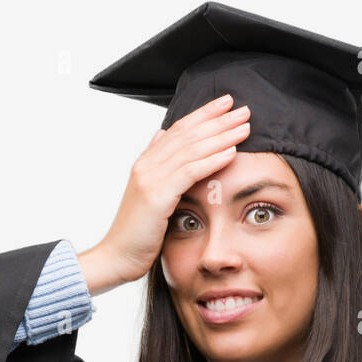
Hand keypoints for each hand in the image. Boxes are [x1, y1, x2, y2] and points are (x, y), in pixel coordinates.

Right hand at [77, 94, 250, 295]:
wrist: (117, 257)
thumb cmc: (137, 234)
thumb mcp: (148, 195)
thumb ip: (157, 166)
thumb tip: (161, 136)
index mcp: (146, 163)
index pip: (178, 130)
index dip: (203, 114)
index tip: (226, 104)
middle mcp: (147, 165)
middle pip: (188, 134)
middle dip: (217, 120)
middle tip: (244, 110)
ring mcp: (150, 179)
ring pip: (191, 149)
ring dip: (221, 136)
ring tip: (244, 126)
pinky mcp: (157, 196)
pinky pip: (190, 172)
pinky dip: (212, 160)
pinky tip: (232, 151)